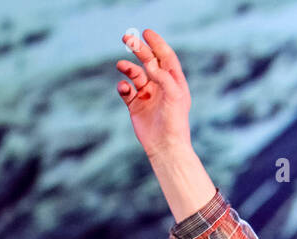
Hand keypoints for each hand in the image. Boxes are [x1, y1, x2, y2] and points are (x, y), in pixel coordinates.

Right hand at [115, 28, 192, 158]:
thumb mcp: (175, 96)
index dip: (157, 44)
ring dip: (127, 68)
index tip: (146, 33)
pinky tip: (124, 89)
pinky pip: (126, 90)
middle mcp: (161, 86)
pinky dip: (123, 86)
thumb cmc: (175, 122)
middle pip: (149, 61)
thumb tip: (151, 64)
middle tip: (127, 37)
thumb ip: (164, 77)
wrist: (166, 147)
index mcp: (174, 83)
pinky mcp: (135, 105)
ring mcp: (147, 95)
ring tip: (121, 65)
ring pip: (134, 74)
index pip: (166, 58)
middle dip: (138, 49)